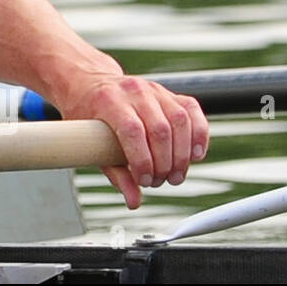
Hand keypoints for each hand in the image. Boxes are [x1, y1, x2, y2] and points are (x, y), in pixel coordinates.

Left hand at [56, 71, 209, 208]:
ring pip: (180, 120)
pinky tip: (194, 156)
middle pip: (160, 129)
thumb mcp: (90, 142)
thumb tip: (134, 202)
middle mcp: (134, 91)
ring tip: (175, 176)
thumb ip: (115, 173)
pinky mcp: (169, 93)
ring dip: (182, 155)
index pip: (132, 131)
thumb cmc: (87, 114)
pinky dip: (199, 135)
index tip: (143, 181)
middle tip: (160, 182)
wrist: (89, 83)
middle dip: (164, 163)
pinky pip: (192, 111)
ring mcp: (154, 90)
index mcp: (109, 100)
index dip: (142, 160)